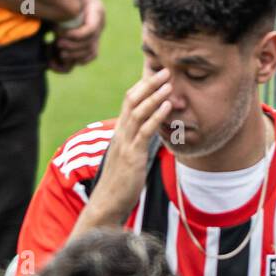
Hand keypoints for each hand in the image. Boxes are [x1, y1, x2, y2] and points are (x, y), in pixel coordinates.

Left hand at [49, 0, 105, 71]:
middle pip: (90, 43)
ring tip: (59, 52)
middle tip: (57, 43)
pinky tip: (66, 58)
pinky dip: (79, 60)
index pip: (91, 29)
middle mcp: (100, 26)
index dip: (77, 34)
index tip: (61, 34)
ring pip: (90, 52)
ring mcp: (97, 35)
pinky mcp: (92, 41)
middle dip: (73, 46)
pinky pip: (90, 56)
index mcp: (97, 12)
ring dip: (75, 55)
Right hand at [83, 68, 175, 225]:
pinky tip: (167, 106)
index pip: (129, 102)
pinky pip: (144, 131)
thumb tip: (149, 137)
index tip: (156, 75)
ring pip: (138, 112)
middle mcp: (120, 134)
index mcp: (119, 134)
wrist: (106, 205)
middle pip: (132, 100)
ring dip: (155, 95)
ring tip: (169, 83)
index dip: (142, 87)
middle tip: (165, 70)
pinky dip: (156, 116)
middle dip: (149, 84)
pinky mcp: (132, 156)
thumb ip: (137, 145)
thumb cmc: (120, 186)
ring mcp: (125, 144)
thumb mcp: (130, 160)